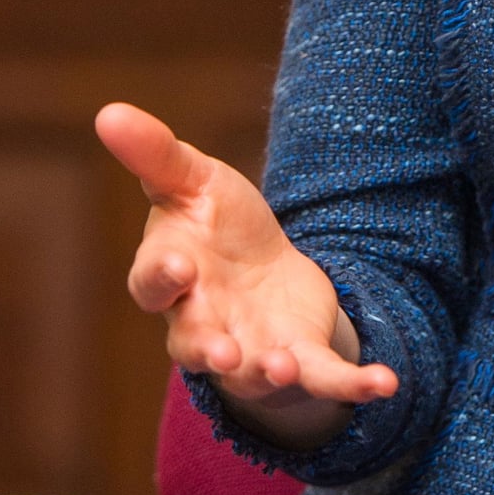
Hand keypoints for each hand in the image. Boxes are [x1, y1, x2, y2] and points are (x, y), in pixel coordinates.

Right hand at [97, 102, 397, 442]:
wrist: (264, 266)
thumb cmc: (215, 223)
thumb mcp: (192, 180)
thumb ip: (155, 154)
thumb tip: (108, 111)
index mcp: (169, 276)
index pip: (153, 283)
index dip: (163, 278)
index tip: (179, 267)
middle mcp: (202, 323)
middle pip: (195, 343)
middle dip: (208, 349)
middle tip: (223, 352)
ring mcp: (249, 348)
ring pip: (251, 372)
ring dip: (267, 372)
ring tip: (284, 367)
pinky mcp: (297, 357)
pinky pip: (322, 378)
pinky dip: (352, 384)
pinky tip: (385, 382)